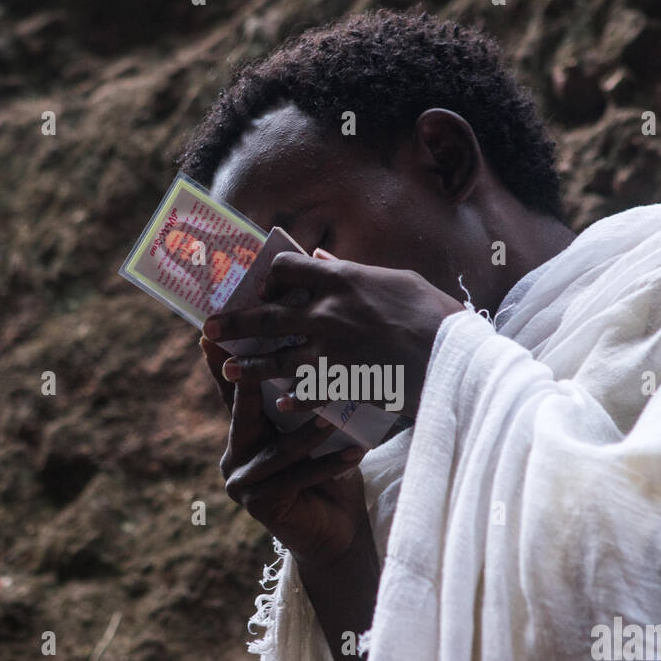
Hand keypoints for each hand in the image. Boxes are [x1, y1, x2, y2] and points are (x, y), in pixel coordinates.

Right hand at [201, 336, 369, 565]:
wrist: (337, 530)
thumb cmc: (329, 473)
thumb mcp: (314, 432)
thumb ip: (300, 404)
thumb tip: (316, 348)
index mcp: (243, 433)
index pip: (233, 392)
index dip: (224, 363)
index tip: (215, 332)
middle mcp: (234, 455)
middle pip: (243, 413)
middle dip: (257, 383)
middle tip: (275, 355)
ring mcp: (241, 482)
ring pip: (278, 450)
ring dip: (309, 434)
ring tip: (333, 416)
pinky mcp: (258, 504)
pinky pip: (296, 479)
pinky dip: (327, 466)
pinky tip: (355, 455)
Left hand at [202, 249, 464, 419]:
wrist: (452, 355)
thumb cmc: (434, 313)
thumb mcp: (396, 279)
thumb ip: (352, 270)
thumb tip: (320, 255)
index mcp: (341, 279)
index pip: (286, 268)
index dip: (269, 278)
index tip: (261, 289)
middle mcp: (326, 313)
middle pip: (266, 315)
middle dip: (234, 322)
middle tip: (209, 328)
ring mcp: (330, 351)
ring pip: (274, 359)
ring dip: (247, 365)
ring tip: (226, 368)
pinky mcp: (341, 382)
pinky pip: (304, 393)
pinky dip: (291, 400)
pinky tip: (280, 405)